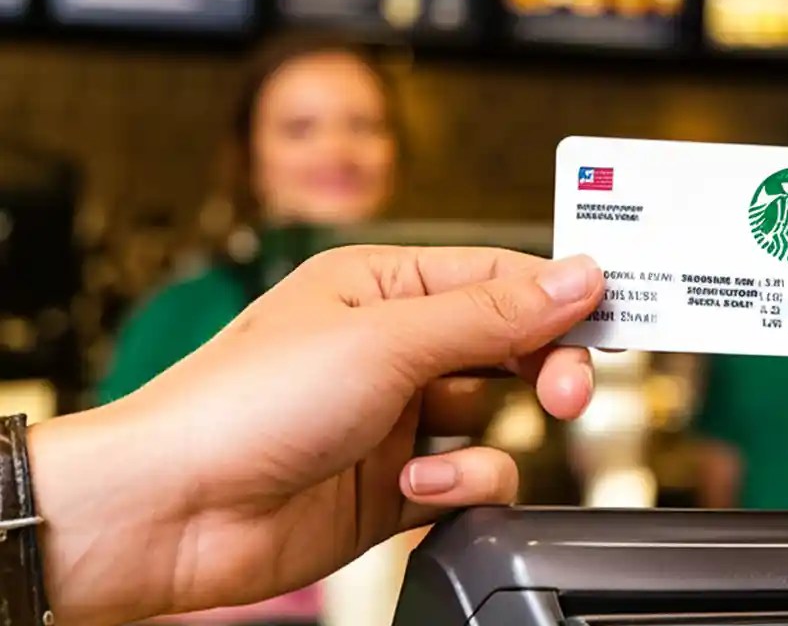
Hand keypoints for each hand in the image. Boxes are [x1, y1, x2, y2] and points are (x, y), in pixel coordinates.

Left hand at [29, 247, 603, 625]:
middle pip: (512, 344)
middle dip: (546, 367)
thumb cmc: (242, 403)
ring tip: (438, 455)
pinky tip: (415, 491)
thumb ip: (492, 315)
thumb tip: (576, 277)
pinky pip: (469, 479)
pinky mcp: (395, 487)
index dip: (561, 294)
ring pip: (497, 418)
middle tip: (570, 389)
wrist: (169, 513)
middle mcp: (395, 348)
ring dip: (482, 441)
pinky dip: (457, 488)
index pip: (500, 276)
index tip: (615, 314)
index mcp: (384, 286)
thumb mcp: (385, 342)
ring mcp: (396, 419)